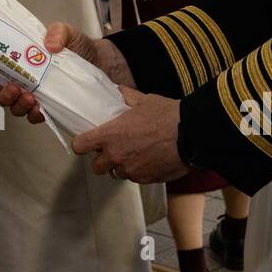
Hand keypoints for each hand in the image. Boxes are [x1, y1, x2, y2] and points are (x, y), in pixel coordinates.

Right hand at [0, 21, 134, 124]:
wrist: (104, 64)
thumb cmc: (81, 48)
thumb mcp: (68, 33)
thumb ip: (58, 32)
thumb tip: (49, 45)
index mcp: (24, 63)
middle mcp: (28, 82)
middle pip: (4, 95)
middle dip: (4, 95)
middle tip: (13, 88)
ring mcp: (40, 97)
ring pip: (18, 108)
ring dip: (18, 106)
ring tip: (30, 98)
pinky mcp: (54, 109)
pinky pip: (38, 118)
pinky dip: (36, 115)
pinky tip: (40, 110)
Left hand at [73, 88, 187, 183]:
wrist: (192, 134)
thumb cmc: (166, 115)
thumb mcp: (143, 100)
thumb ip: (126, 97)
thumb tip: (118, 91)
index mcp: (110, 136)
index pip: (80, 146)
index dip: (81, 143)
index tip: (85, 141)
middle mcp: (117, 156)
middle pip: (96, 167)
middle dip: (102, 160)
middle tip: (112, 149)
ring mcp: (132, 170)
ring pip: (117, 174)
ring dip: (121, 166)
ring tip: (133, 154)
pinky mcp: (147, 180)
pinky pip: (136, 178)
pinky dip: (139, 171)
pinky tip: (149, 159)